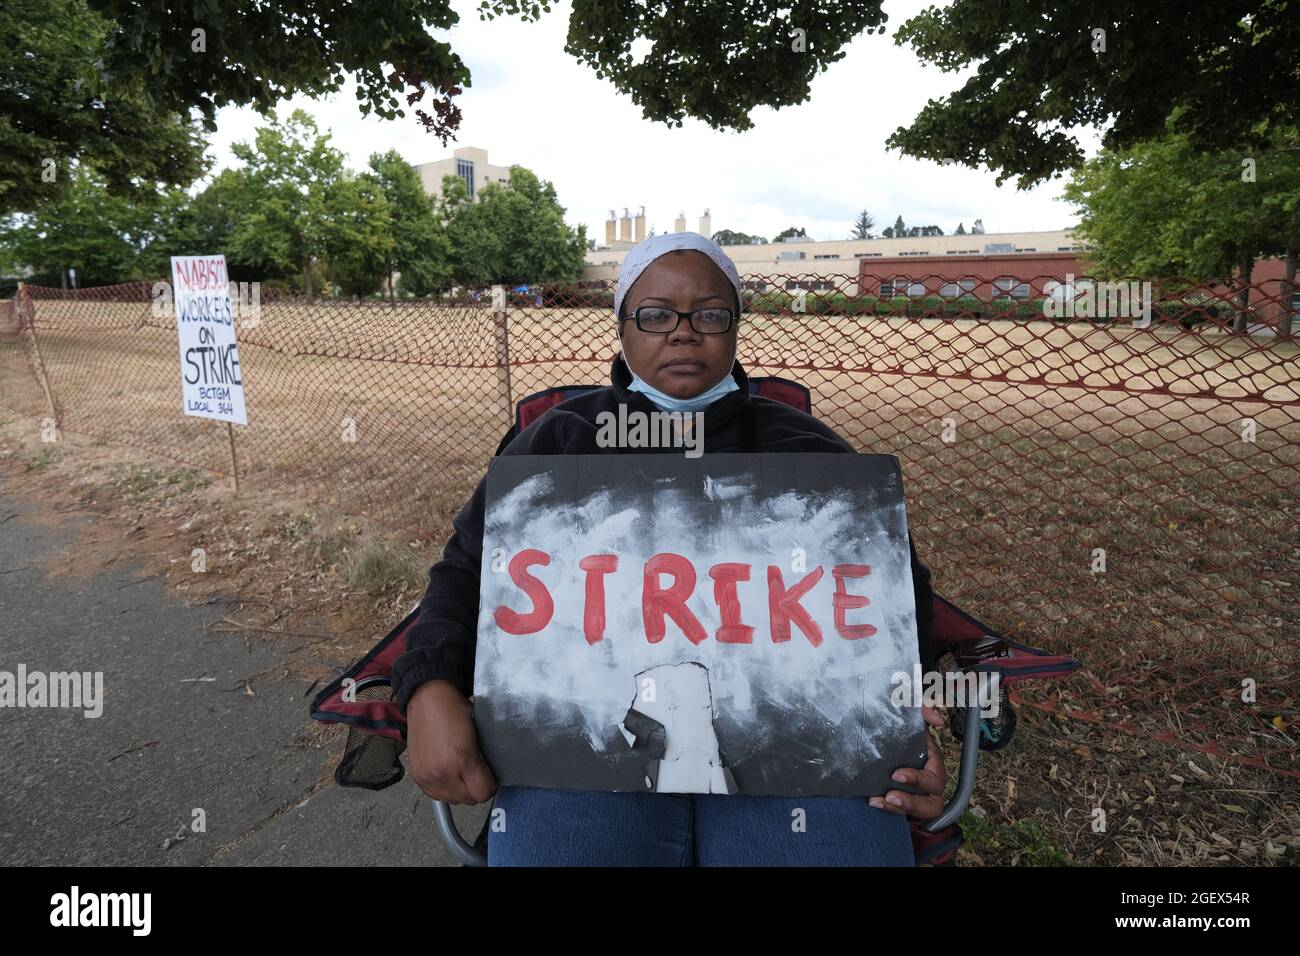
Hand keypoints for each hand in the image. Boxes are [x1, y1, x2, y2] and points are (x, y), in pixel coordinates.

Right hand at [406, 679, 497, 804]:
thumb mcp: (480, 729)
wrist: (426, 698)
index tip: (490, 778)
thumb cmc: (453, 708)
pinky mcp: (417, 776)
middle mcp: (444, 771)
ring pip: (453, 800)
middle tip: (477, 774)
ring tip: (461, 773)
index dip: (490, 786)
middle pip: (469, 800)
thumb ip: (486, 754)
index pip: (484, 793)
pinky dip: (444, 789)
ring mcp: (428, 775)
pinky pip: (436, 795)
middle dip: (476, 789)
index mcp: (463, 758)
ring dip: (460, 791)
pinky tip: (447, 773)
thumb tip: (495, 771)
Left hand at [870, 704, 947, 820]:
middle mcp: (930, 782)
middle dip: (912, 802)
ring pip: (921, 812)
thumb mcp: (910, 719)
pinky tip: (873, 802)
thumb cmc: (901, 731)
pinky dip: (889, 810)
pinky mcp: (906, 803)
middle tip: (891, 795)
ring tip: (880, 801)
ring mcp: (920, 795)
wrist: (881, 739)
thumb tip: (938, 720)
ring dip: (902, 809)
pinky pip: (904, 815)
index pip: (935, 776)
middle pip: (933, 802)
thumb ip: (922, 710)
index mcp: (933, 763)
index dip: (918, 779)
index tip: (896, 775)